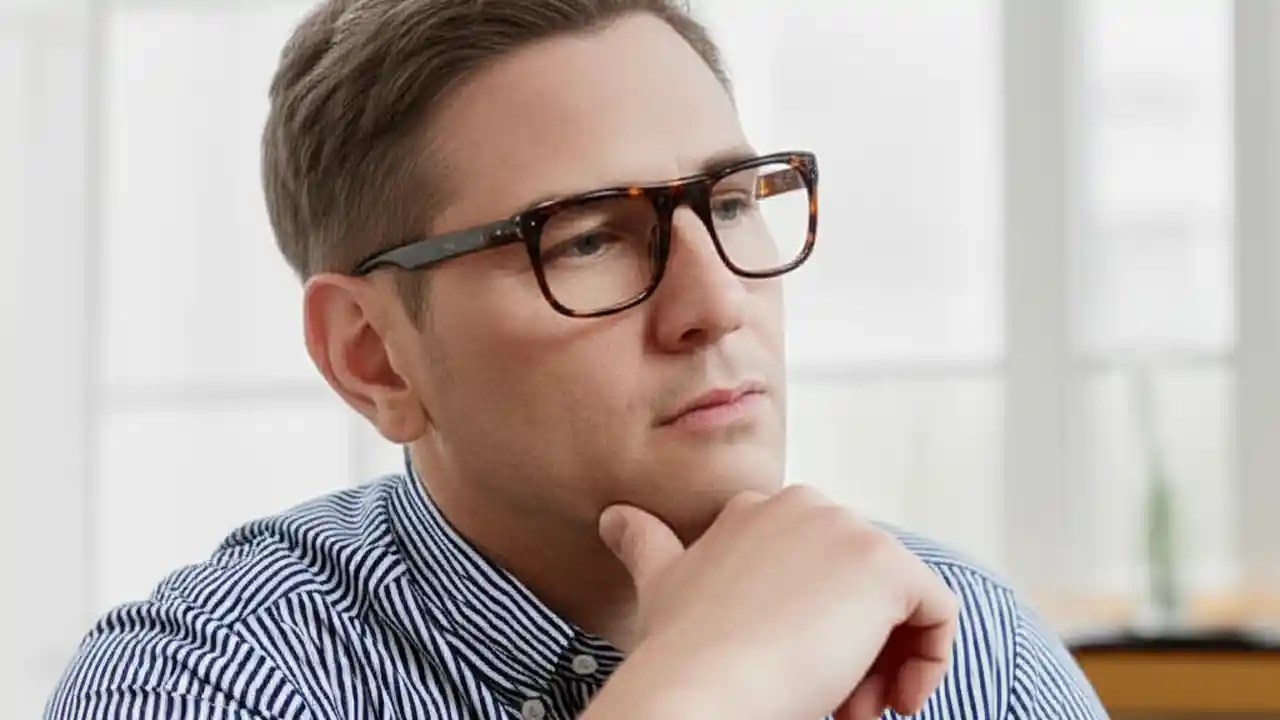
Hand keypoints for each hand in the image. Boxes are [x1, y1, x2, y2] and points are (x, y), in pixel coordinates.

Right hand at [588, 485, 958, 719]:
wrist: (699, 684)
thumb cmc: (682, 650)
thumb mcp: (662, 585)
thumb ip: (646, 545)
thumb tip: (612, 517)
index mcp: (759, 509)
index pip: (818, 569)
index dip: (812, 628)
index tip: (793, 674)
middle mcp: (805, 504)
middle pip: (861, 590)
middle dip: (853, 653)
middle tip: (830, 706)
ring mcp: (847, 530)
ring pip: (899, 606)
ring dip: (883, 667)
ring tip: (848, 711)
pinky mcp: (885, 565)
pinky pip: (939, 614)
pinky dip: (928, 665)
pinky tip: (888, 702)